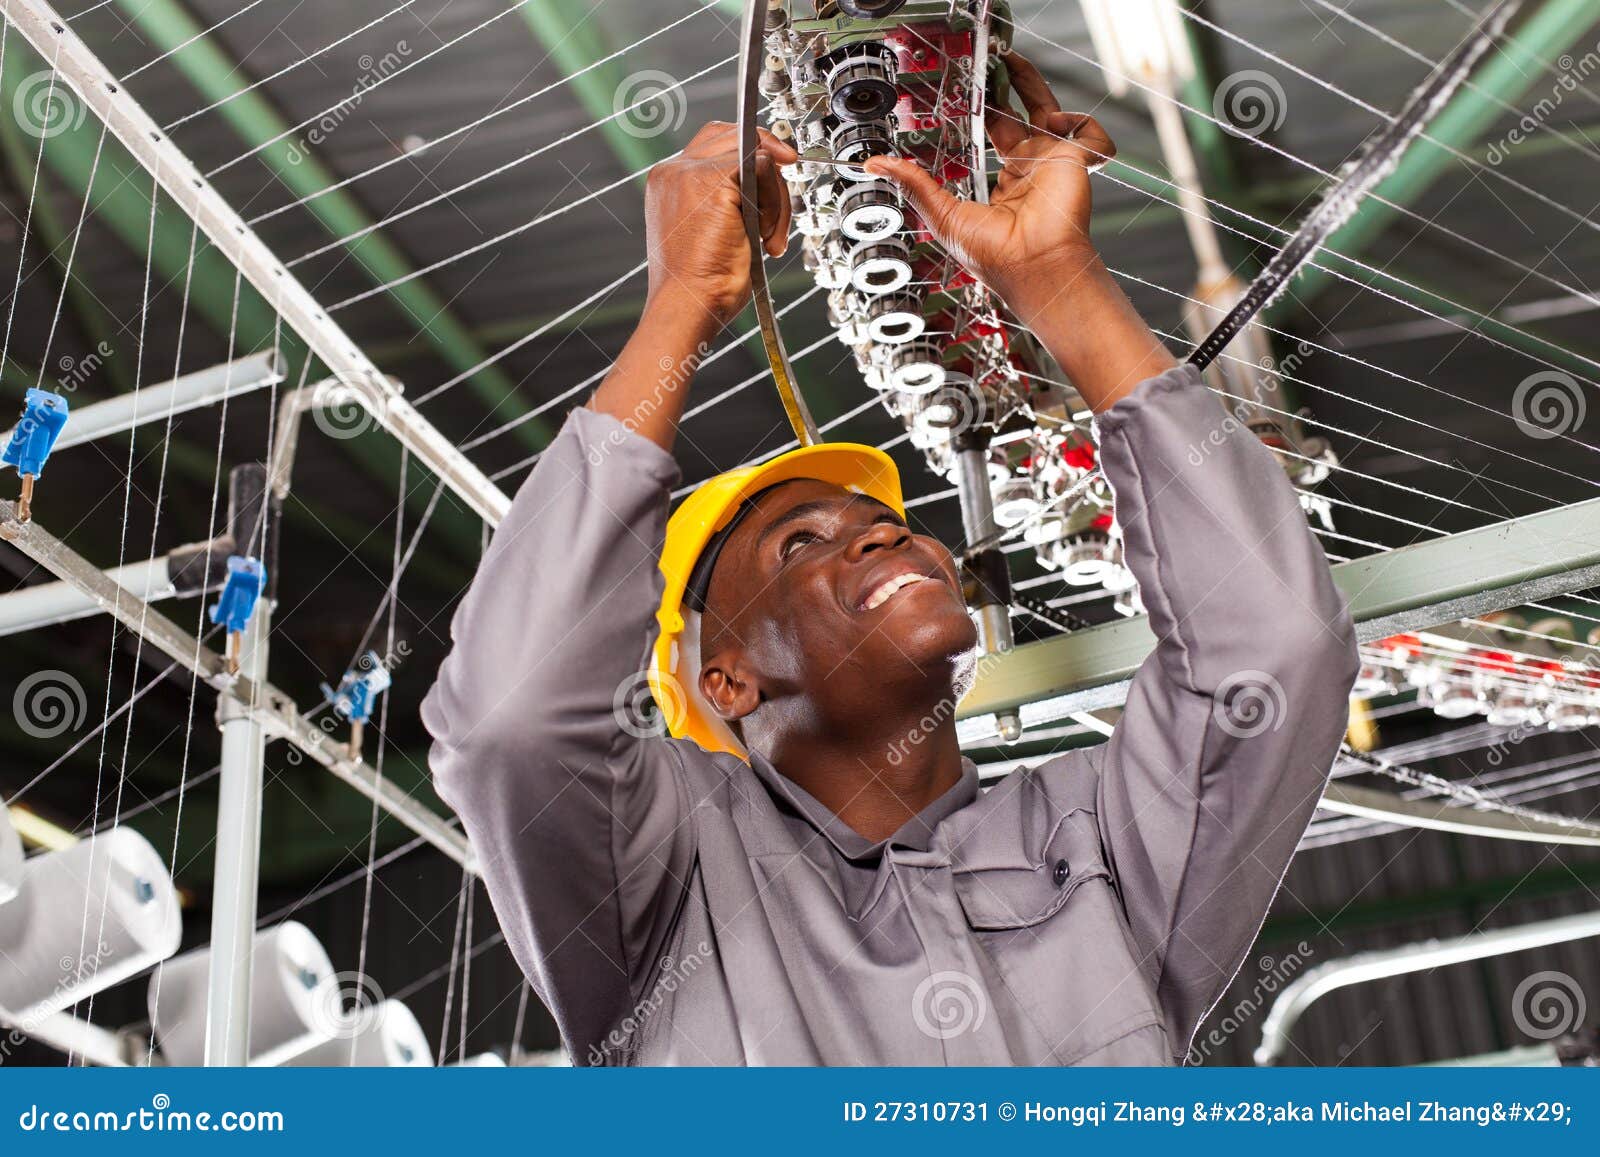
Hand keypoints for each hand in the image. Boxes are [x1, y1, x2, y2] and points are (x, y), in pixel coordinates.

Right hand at [643, 121, 797, 330]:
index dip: (751, 154)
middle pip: (736, 136)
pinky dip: (773, 200)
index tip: (776, 172)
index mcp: (669, 182)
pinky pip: (761, 167)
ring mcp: (689, 172)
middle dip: (769, 170)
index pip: (715, 143)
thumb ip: (728, 200)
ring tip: (767, 238)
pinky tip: (765, 233)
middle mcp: (673, 171)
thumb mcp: (713, 232)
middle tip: (778, 212)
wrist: (687, 306)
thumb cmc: (700, 285)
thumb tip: (763, 182)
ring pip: (755, 152)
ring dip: (774, 197)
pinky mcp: (712, 181)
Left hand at [864, 51, 1113, 317]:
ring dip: (1033, 83)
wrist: (1032, 267)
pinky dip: (1080, 123)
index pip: (995, 135)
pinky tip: (1055, 125)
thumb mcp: (942, 215)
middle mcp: (1031, 171)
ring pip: (1051, 110)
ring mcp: (1055, 164)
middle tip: (990, 66)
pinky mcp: (1076, 162)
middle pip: (1020, 114)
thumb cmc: (994, 256)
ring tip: (1011, 61)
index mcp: (1006, 184)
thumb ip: (913, 183)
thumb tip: (875, 165)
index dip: (983, 111)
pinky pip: (1093, 135)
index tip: (970, 92)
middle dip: (1007, 87)